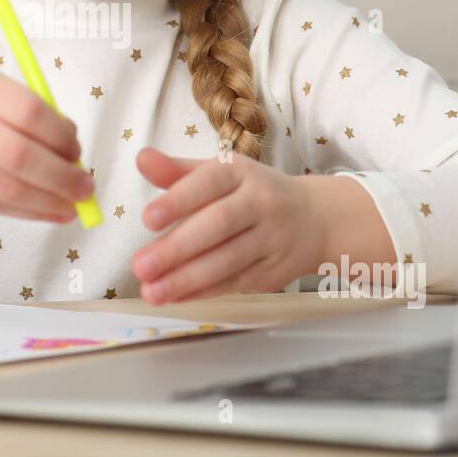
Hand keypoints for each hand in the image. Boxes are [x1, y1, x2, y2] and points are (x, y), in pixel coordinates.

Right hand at [0, 68, 94, 222]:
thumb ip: (26, 114)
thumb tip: (73, 153)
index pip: (29, 111)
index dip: (61, 136)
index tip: (77, 151)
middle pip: (19, 155)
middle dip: (62, 177)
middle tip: (86, 188)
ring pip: (8, 189)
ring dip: (49, 202)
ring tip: (73, 206)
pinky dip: (28, 213)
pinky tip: (49, 212)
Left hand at [131, 146, 322, 303]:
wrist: (316, 219)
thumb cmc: (253, 193)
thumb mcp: (220, 173)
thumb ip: (178, 171)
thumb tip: (142, 159)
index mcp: (240, 172)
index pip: (209, 182)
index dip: (179, 200)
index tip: (147, 219)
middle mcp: (260, 202)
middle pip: (218, 225)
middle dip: (177, 248)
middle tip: (141, 266)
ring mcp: (271, 238)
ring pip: (228, 260)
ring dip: (187, 279)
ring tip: (151, 291)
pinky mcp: (275, 270)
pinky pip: (236, 283)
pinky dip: (204, 292)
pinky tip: (176, 297)